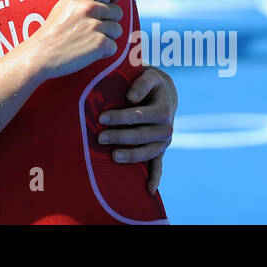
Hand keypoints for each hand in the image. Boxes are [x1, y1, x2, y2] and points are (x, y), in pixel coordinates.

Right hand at [27, 0, 124, 80]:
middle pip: (118, 11)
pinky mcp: (100, 43)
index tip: (114, 0)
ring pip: (117, 29)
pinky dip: (104, 52)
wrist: (41, 54)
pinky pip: (114, 46)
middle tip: (92, 29)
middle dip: (109, 21)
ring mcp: (95, 25)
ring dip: (107, 37)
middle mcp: (89, 7)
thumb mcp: (64, 5)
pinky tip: (89, 51)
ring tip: (88, 40)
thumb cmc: (52, 32)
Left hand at [98, 65, 175, 194]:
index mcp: (163, 110)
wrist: (164, 93)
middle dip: (120, 137)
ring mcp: (163, 142)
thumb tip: (130, 98)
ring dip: (131, 156)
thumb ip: (141, 83)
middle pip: (142, 135)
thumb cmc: (151, 83)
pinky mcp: (160, 149)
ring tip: (113, 157)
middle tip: (99, 137)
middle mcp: (167, 128)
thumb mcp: (150, 75)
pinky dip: (155, 178)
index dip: (121, 117)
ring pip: (148, 152)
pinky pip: (158, 165)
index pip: (140, 115)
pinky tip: (148, 191)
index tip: (102, 118)